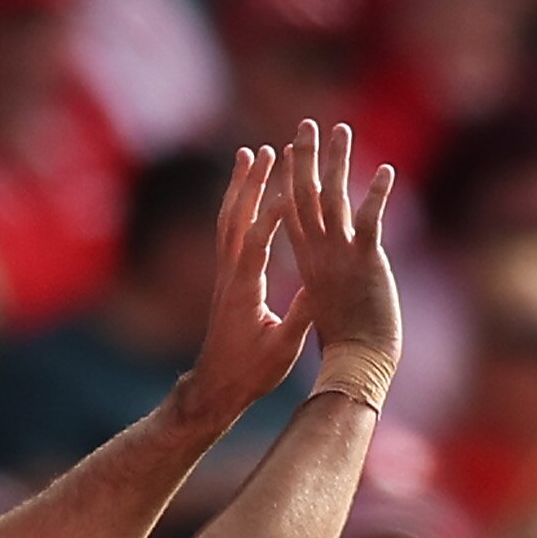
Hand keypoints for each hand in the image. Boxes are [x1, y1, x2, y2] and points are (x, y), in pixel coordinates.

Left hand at [174, 145, 314, 431]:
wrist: (216, 386)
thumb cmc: (251, 373)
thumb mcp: (282, 349)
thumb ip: (300, 317)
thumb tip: (320, 289)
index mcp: (244, 289)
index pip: (256, 242)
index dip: (272, 214)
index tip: (290, 188)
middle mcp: (230, 274)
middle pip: (237, 218)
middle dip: (252, 183)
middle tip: (264, 151)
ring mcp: (225, 274)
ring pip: (229, 219)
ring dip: (241, 185)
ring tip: (250, 154)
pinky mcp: (226, 278)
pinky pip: (230, 231)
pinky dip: (239, 205)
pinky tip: (248, 193)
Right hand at [283, 121, 400, 365]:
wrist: (356, 364)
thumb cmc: (341, 344)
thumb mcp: (319, 308)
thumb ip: (316, 284)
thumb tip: (319, 278)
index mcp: (305, 261)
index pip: (288, 211)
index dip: (286, 179)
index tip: (283, 152)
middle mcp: (317, 251)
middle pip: (303, 193)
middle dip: (303, 156)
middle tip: (305, 125)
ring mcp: (339, 254)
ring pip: (333, 195)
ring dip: (337, 159)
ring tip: (341, 129)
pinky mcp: (365, 260)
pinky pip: (371, 218)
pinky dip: (377, 193)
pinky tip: (387, 170)